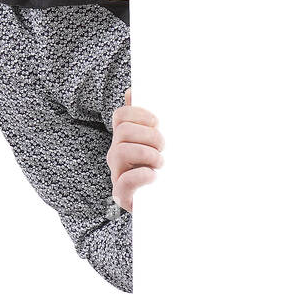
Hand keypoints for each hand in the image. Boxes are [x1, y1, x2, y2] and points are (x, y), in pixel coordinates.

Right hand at [107, 86, 164, 212]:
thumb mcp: (167, 141)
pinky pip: (123, 183)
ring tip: (161, 163)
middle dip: (148, 135)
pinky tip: (154, 176)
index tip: (157, 121)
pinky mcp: (123, 197)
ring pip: (118, 152)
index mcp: (128, 139)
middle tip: (164, 146)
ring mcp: (118, 175)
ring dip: (145, 153)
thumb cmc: (170, 169)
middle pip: (122, 131)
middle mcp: (118, 154)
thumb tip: (133, 90)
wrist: (175, 204)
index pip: (121, 116)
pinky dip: (140, 175)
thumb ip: (152, 119)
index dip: (137, 113)